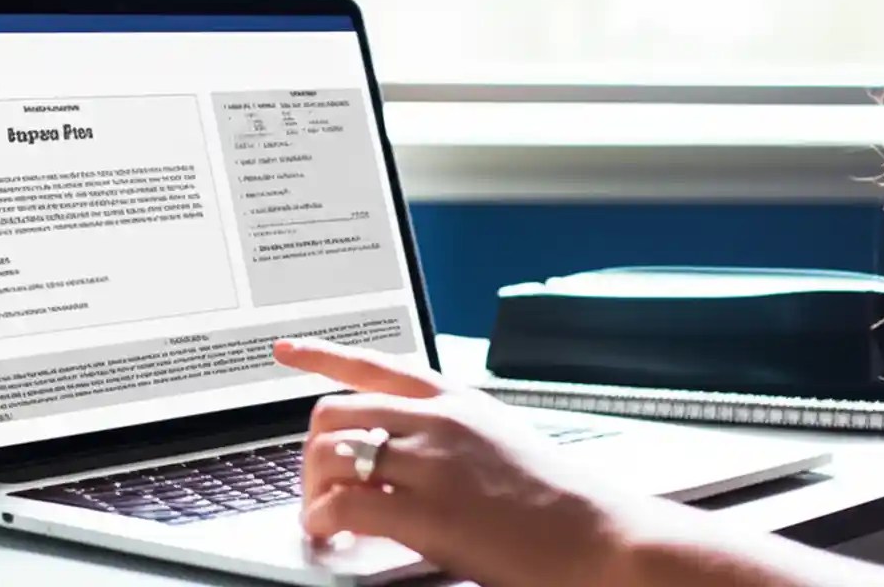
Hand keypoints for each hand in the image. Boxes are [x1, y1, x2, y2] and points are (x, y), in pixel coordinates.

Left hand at [273, 338, 620, 586]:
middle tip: (316, 484)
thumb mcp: (498, 438)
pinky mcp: (428, 511)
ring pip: (333, 454)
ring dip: (314, 489)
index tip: (287, 349)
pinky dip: (323, 521)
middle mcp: (438, 420)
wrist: (596, 535)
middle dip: (311, 451)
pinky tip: (331, 533)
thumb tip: (398, 446)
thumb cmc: (553, 497)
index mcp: (455, 400)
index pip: (374, 363)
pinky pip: (345, 504)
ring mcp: (431, 463)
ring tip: (323, 515)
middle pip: (336, 411)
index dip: (322, 353)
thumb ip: (446, 432)